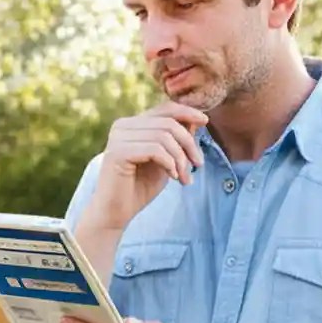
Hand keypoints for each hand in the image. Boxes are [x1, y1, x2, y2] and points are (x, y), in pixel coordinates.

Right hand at [83, 102, 207, 230]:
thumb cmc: (139, 188)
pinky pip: (155, 149)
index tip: (205, 121)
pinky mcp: (117, 152)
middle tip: (198, 165)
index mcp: (131, 124)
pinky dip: (170, 163)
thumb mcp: (165, 160)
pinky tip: (172, 177)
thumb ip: (176, 140)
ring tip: (184, 177)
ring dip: (180, 158)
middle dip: (188, 144)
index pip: (164, 109)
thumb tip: (197, 119)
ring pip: (164, 136)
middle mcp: (122, 126)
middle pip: (168, 123)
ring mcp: (118, 137)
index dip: (187, 112)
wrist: (115, 213)